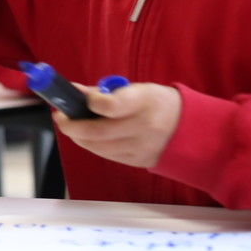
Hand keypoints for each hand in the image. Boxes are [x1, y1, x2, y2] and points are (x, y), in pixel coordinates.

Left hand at [55, 82, 182, 168]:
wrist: (190, 129)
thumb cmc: (157, 103)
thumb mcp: (137, 89)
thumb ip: (105, 92)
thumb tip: (72, 91)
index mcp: (146, 102)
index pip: (112, 106)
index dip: (92, 103)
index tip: (83, 98)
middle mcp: (145, 127)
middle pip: (99, 132)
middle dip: (72, 125)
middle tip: (60, 117)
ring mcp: (142, 147)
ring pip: (99, 147)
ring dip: (78, 137)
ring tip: (70, 126)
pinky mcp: (140, 162)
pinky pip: (108, 156)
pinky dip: (93, 146)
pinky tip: (87, 137)